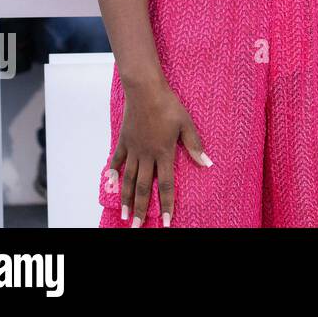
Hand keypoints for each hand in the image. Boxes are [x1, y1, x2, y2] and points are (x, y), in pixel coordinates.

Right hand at [111, 78, 209, 227]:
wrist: (145, 90)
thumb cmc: (169, 105)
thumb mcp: (186, 124)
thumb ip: (194, 145)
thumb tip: (207, 163)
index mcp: (163, 153)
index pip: (165, 185)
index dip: (165, 205)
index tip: (164, 222)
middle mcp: (146, 155)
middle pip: (142, 188)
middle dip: (140, 209)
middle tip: (136, 227)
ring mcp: (133, 149)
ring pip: (128, 179)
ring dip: (125, 198)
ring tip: (123, 215)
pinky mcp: (123, 141)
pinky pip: (117, 160)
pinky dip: (113, 172)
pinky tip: (110, 183)